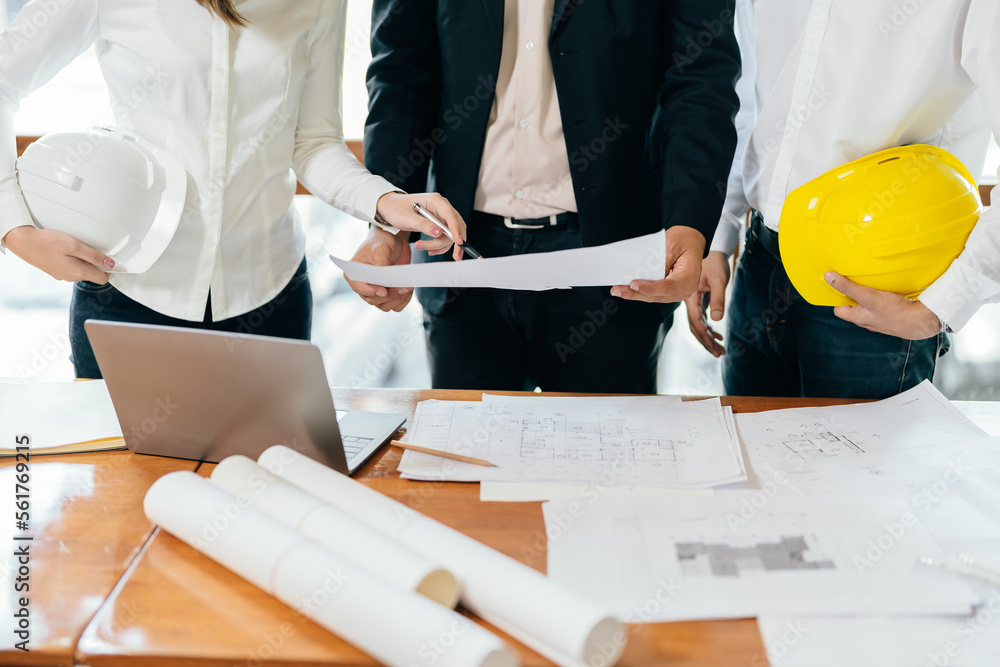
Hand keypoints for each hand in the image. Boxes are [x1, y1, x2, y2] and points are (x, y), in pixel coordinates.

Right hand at [3, 225, 113, 282]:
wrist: (23, 242)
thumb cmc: (47, 242)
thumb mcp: (75, 245)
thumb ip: (94, 255)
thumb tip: (111, 264)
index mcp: (78, 272)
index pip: (103, 279)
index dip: (110, 269)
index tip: (112, 259)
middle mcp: (71, 277)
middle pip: (92, 274)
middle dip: (96, 263)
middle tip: (93, 248)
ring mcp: (62, 275)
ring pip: (81, 271)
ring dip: (84, 261)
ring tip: (77, 247)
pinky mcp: (55, 271)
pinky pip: (71, 268)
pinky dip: (73, 260)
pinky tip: (66, 251)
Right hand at [344, 227, 414, 311]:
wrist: (394, 241)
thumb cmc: (382, 242)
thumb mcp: (381, 250)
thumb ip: (381, 266)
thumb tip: (383, 284)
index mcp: (354, 274)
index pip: (359, 288)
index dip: (371, 292)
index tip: (384, 291)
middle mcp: (363, 286)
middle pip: (373, 300)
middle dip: (389, 295)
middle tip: (403, 286)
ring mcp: (376, 292)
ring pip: (385, 306)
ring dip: (397, 299)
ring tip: (407, 286)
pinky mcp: (388, 294)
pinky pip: (396, 305)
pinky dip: (403, 300)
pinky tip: (408, 289)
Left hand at [376, 192, 467, 260]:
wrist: (390, 208)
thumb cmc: (396, 208)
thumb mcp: (407, 218)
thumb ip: (423, 225)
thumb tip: (438, 232)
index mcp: (435, 201)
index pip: (451, 215)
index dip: (456, 229)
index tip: (458, 242)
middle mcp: (441, 207)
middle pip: (456, 225)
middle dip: (455, 242)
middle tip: (454, 256)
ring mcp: (441, 216)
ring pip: (451, 234)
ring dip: (440, 245)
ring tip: (422, 247)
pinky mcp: (439, 224)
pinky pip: (445, 236)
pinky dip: (440, 245)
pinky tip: (430, 249)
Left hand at [611, 226, 705, 303]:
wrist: (690, 241)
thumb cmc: (683, 240)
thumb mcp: (671, 244)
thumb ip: (660, 261)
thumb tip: (644, 274)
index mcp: (690, 276)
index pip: (669, 287)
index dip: (650, 288)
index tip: (633, 285)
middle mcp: (686, 288)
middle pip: (659, 296)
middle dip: (636, 294)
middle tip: (617, 291)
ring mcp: (679, 293)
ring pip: (654, 298)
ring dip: (635, 295)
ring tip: (618, 290)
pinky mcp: (671, 293)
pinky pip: (654, 295)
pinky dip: (641, 292)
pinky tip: (627, 289)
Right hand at [684, 251, 730, 356]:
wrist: (708, 248)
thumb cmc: (714, 262)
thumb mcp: (719, 280)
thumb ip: (718, 299)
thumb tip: (717, 319)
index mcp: (692, 298)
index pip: (697, 322)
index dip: (705, 337)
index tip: (714, 348)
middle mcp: (691, 302)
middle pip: (696, 327)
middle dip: (707, 342)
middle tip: (719, 354)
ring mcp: (694, 302)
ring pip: (698, 324)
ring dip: (708, 338)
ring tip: (720, 349)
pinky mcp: (700, 300)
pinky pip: (702, 318)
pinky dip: (709, 328)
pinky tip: (717, 335)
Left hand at [825, 272, 940, 339]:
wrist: (922, 322)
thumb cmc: (895, 313)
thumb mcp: (868, 297)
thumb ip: (848, 287)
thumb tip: (828, 277)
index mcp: (858, 318)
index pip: (840, 309)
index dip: (837, 298)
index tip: (837, 285)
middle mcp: (868, 320)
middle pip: (855, 306)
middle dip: (854, 294)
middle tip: (854, 280)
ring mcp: (881, 319)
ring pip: (870, 305)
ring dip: (869, 295)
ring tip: (871, 282)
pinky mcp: (894, 315)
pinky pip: (883, 305)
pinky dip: (883, 297)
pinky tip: (889, 289)